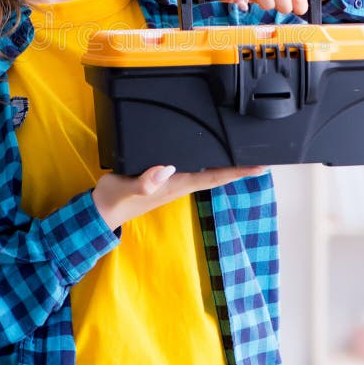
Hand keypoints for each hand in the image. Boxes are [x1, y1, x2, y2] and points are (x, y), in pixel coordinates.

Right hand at [92, 164, 266, 230]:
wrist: (100, 211)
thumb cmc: (113, 200)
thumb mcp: (123, 189)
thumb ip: (142, 182)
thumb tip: (166, 170)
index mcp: (176, 184)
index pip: (214, 177)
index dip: (237, 171)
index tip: (261, 166)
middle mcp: (180, 183)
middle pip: (217, 173)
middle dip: (240, 165)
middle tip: (263, 154)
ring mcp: (174, 182)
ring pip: (208, 171)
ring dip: (227, 163)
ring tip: (245, 153)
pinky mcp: (165, 178)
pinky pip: (194, 167)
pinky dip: (209, 160)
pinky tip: (212, 153)